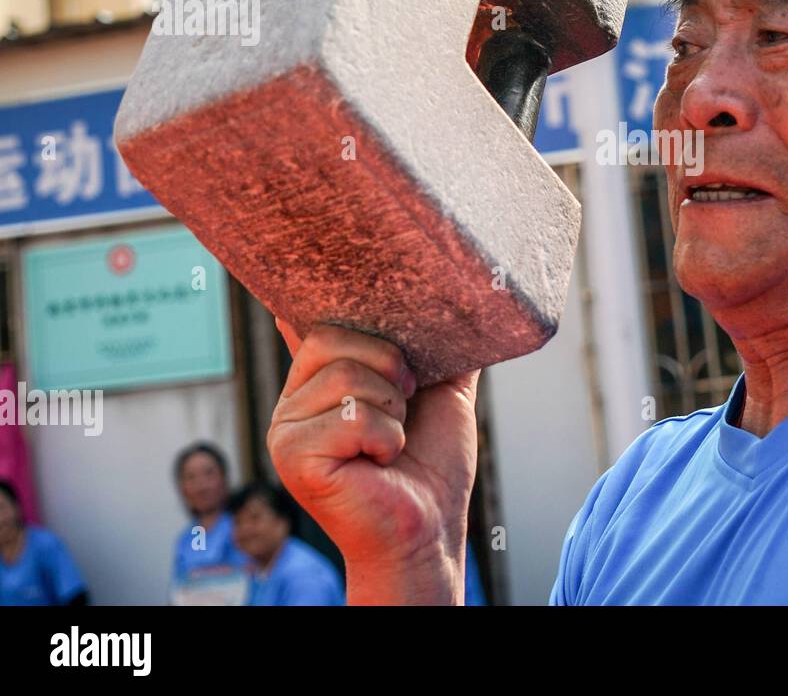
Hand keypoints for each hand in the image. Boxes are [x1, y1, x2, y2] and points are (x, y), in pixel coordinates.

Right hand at [267, 321, 479, 603]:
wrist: (430, 529)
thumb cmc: (432, 466)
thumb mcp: (443, 392)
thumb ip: (441, 348)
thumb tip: (464, 300)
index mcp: (319, 382)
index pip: (314, 324)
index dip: (332, 306)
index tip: (356, 296)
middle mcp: (293, 401)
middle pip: (332, 338)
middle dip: (389, 366)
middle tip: (407, 403)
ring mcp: (285, 430)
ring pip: (346, 377)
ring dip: (393, 410)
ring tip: (394, 441)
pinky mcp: (292, 457)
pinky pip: (353, 417)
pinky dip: (387, 438)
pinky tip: (382, 463)